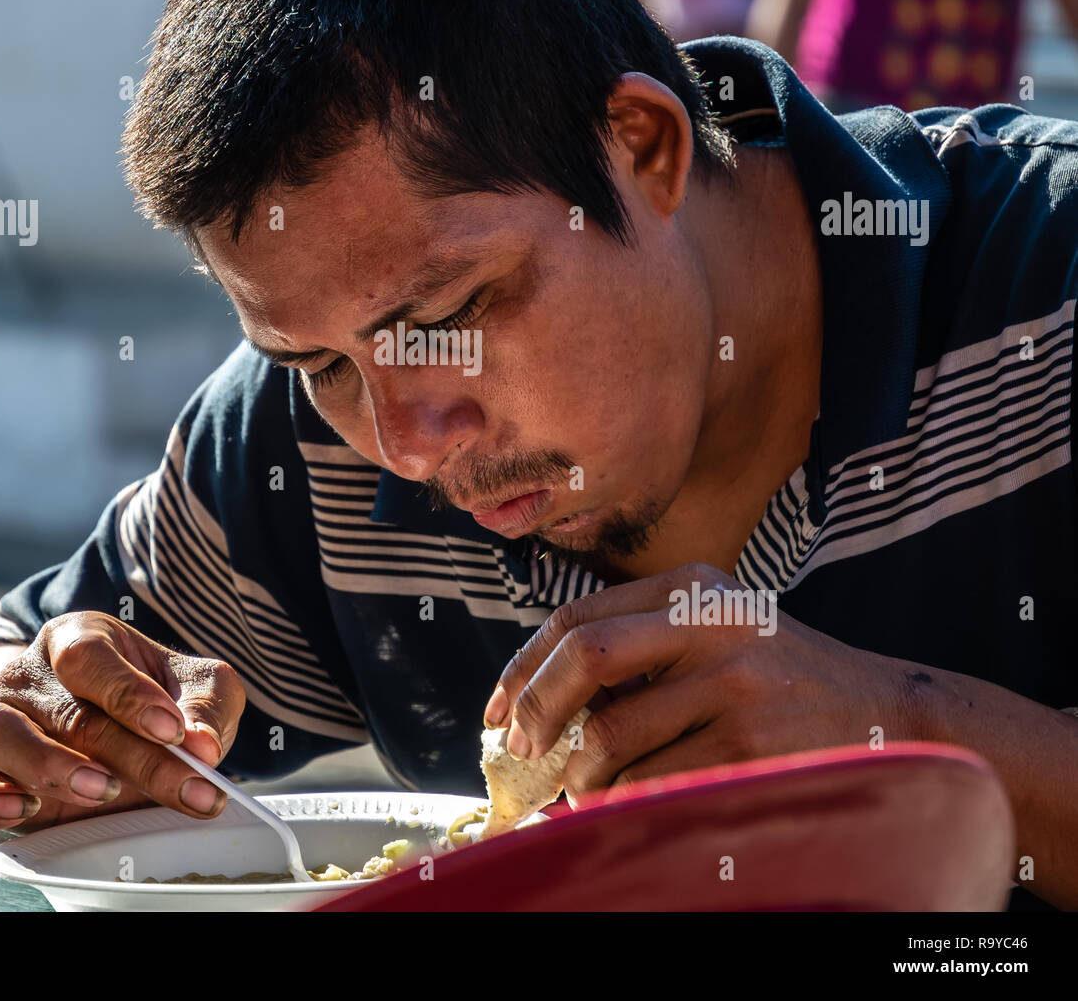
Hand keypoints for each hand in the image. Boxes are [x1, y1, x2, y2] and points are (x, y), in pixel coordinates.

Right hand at [0, 611, 243, 831]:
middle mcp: (31, 675)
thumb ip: (206, 708)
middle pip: (69, 713)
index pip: (90, 657)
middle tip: (182, 784)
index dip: (131, 695)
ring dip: (52, 767)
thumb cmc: (156, 699)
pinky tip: (20, 808)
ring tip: (103, 791)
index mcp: (78, 637)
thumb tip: (204, 745)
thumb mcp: (197, 687)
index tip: (174, 730)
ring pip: (3, 737)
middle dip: (133, 756)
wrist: (108, 724)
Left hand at [484, 563, 920, 804]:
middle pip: (585, 657)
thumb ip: (640, 642)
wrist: (889, 715)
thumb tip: (536, 695)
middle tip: (520, 749)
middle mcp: (710, 620)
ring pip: (612, 735)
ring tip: (587, 787)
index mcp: (691, 586)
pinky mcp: (749, 743)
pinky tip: (629, 802)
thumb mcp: (716, 631)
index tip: (498, 708)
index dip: (523, 667)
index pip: (577, 618)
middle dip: (536, 710)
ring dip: (581, 775)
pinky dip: (624, 801)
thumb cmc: (781, 679)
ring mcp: (733, 681)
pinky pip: (651, 782)